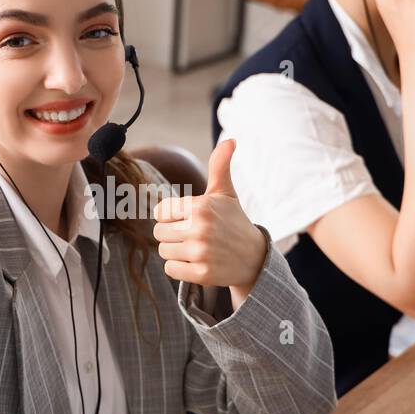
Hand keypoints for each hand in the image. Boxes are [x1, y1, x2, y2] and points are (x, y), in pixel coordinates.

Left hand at [153, 138, 266, 297]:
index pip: (161, 212)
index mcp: (201, 206)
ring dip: (176, 252)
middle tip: (193, 236)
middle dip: (173, 234)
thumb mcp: (225, 193)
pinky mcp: (202, 274)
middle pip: (160, 232)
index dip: (171, 216)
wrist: (254, 258)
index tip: (187, 219)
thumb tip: (230, 139)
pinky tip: (197, 262)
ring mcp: (201, 253)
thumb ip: (220, 166)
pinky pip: (171, 270)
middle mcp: (200, 229)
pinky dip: (180, 268)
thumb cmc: (233, 222)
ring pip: (163, 252)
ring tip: (196, 249)